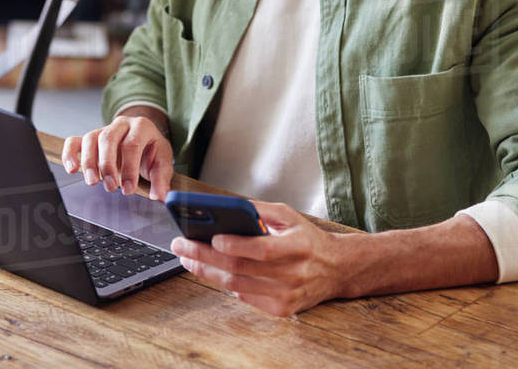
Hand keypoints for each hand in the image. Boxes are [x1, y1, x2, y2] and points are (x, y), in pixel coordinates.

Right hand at [61, 113, 173, 200]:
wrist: (144, 139)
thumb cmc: (152, 150)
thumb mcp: (162, 162)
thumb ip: (161, 179)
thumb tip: (159, 196)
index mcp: (142, 126)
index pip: (132, 145)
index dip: (129, 168)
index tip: (129, 190)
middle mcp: (121, 124)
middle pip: (108, 139)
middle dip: (107, 165)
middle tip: (111, 187)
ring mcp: (103, 129)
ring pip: (90, 139)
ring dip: (89, 162)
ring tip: (93, 182)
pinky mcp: (90, 138)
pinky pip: (74, 141)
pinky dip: (70, 154)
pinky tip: (72, 169)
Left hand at [171, 201, 343, 316]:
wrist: (336, 269)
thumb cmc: (307, 238)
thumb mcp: (289, 216)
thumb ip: (259, 210)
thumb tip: (224, 208)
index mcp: (299, 246)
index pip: (262, 249)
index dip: (235, 245)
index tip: (211, 236)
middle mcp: (293, 273)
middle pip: (240, 268)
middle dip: (204, 255)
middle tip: (181, 244)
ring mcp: (287, 295)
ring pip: (236, 285)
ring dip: (206, 271)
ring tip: (187, 257)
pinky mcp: (281, 309)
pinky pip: (244, 297)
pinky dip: (224, 283)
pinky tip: (211, 270)